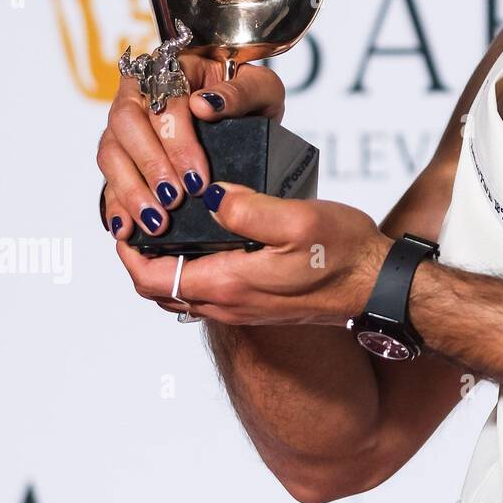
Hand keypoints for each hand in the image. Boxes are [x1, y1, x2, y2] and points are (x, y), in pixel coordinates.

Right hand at [97, 55, 284, 247]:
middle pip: (126, 124)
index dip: (177, 141)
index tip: (198, 177)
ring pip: (111, 152)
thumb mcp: (261, 88)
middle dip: (150, 166)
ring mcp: (125, 124)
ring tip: (155, 221)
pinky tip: (126, 228)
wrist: (244, 112)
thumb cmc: (250, 96)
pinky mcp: (122, 153)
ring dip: (130, 189)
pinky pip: (108, 177)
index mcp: (172, 68)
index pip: (164, 100)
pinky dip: (115, 204)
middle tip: (173, 201)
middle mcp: (140, 92)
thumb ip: (240, 92)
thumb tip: (204, 105)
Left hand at [113, 182, 393, 325]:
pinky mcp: (258, 304)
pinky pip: (207, 291)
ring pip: (181, 292)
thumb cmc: (346, 253)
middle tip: (139, 217)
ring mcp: (243, 307)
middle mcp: (229, 304)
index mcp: (229, 284)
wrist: (379, 286)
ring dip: (164, 263)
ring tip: (166, 224)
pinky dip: (191, 268)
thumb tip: (210, 195)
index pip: (151, 278)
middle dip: (140, 256)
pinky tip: (208, 239)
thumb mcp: (300, 220)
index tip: (124, 218)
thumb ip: (250, 208)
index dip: (127, 251)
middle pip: (159, 289)